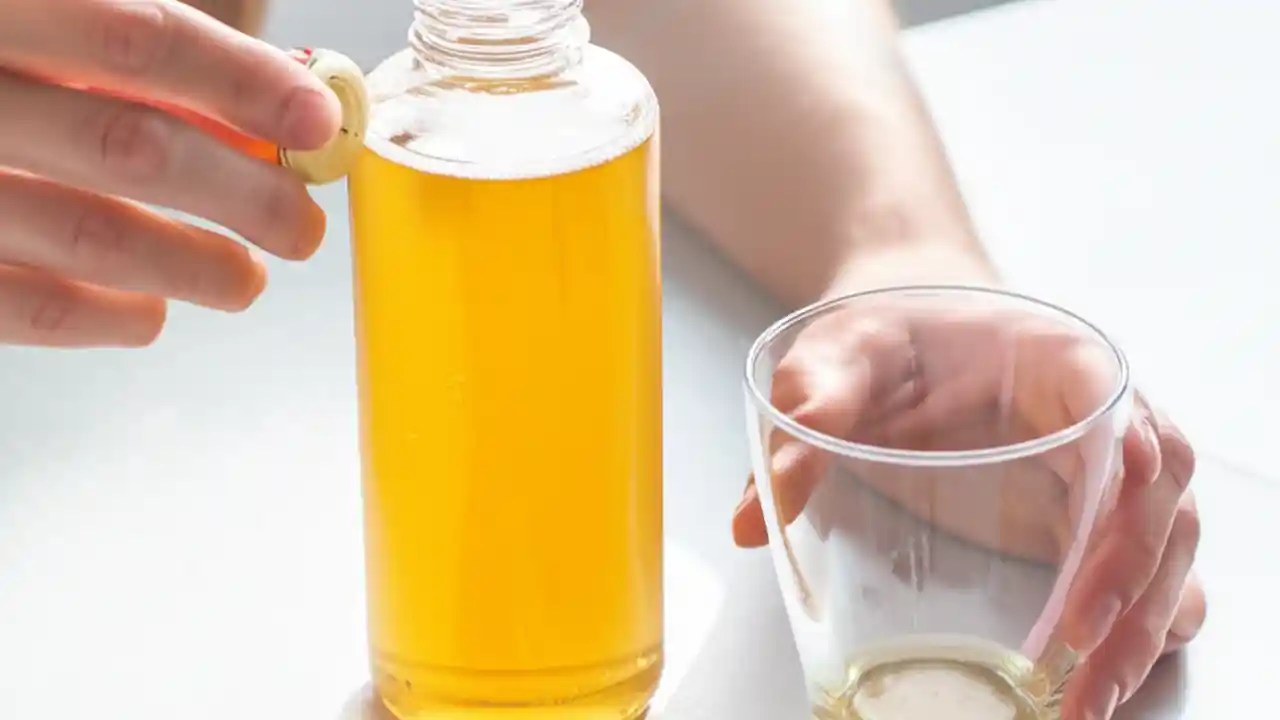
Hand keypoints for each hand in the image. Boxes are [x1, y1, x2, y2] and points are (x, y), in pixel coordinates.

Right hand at [0, 0, 339, 346]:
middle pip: (128, 144)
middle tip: (303, 225)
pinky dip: (98, 314)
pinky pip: (17, 305)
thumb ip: (120, 38)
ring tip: (248, 281)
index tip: (317, 122)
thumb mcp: (29, 16)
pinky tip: (148, 314)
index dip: (242, 81)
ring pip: (85, 232)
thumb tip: (272, 91)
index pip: (138, 34)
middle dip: (241, 193)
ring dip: (191, 266)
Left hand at [732, 279, 1205, 719]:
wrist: (910, 337)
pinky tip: (1103, 680)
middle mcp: (1105, 418)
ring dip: (1142, 627)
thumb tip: (754, 519)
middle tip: (1082, 655)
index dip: (1131, 461)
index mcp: (1057, 359)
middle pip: (1157, 499)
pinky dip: (1142, 629)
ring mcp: (1105, 476)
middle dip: (1133, 583)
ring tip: (1087, 701)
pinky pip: (1148, 577)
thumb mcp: (839, 355)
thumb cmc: (888, 336)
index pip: (1118, 406)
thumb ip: (807, 411)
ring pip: (1166, 550)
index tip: (1112, 514)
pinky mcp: (1088, 522)